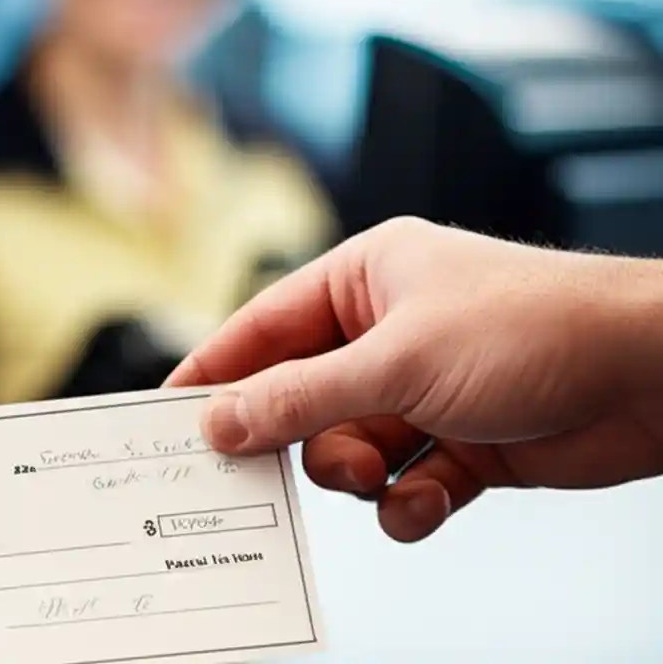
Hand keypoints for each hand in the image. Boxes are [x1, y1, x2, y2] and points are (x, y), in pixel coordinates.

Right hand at [168, 217, 662, 541]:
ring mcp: (423, 393)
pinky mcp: (459, 445)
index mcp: (364, 282)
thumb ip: (301, 397)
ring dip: (359, 474)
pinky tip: (432, 497)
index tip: (170, 414)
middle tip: (287, 464)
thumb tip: (223, 420)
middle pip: (300, 399)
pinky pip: (401, 486)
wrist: (653, 375)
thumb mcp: (398, 361)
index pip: (264, 328)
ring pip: (346, 451)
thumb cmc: (536, 328)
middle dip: (302, 439)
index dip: (216, 372)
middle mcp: (387, 335)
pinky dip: (409, 502)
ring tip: (385, 471)